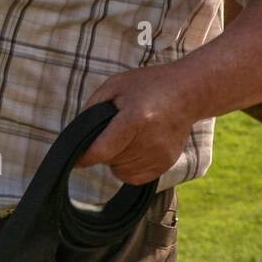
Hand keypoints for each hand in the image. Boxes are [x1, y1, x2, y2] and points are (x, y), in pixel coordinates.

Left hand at [74, 64, 199, 185]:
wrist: (187, 92)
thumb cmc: (148, 84)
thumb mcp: (115, 84)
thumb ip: (92, 107)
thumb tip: (76, 134)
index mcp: (136, 118)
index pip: (102, 149)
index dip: (85, 157)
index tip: (74, 161)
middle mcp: (149, 140)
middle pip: (111, 161)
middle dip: (104, 149)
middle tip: (114, 128)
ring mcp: (160, 154)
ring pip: (121, 172)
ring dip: (116, 159)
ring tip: (127, 135)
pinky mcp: (167, 163)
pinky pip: (136, 177)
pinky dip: (128, 167)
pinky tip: (134, 147)